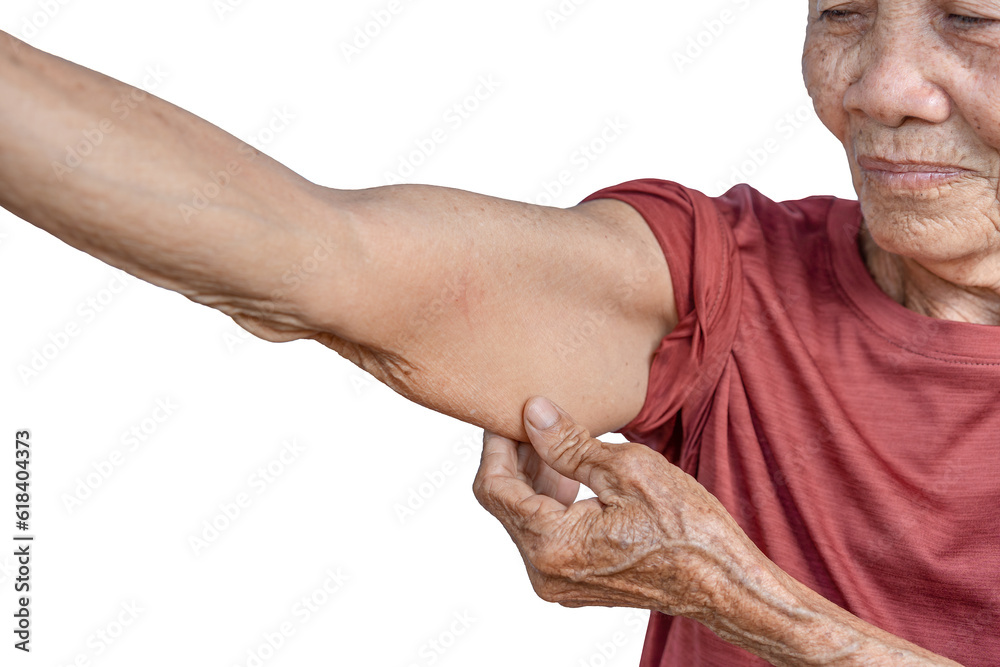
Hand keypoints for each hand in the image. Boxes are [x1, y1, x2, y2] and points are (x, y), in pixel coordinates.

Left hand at [473, 395, 764, 620]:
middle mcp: (544, 572)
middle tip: (529, 417)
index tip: (505, 412)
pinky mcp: (572, 581)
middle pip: (503, 503)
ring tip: (552, 439)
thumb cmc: (688, 529)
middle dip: (512, 457)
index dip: (496, 444)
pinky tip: (569, 472)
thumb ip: (569, 444)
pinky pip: (543, 535)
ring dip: (531, 477)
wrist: (724, 583)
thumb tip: (533, 413)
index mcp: (551, 545)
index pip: (494, 486)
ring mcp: (557, 582)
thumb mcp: (628, 470)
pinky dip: (548, 501)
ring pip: (523, 518)